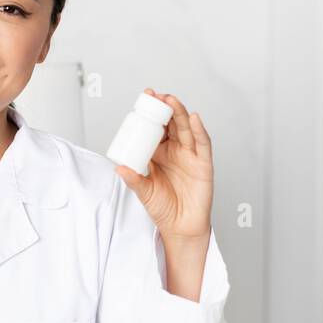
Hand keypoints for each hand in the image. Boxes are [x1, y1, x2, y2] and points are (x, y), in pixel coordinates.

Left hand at [114, 91, 213, 241]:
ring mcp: (190, 155)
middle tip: (156, 96)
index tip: (143, 98)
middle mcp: (175, 150)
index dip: (150, 112)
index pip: (155, 127)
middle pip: (172, 123)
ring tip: (171, 101)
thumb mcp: (143, 192)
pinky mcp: (203, 164)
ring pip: (186, 129)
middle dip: (165, 107)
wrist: (180, 227)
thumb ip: (134, 179)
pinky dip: (199, 130)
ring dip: (180, 113)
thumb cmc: (163, 208)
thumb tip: (118, 167)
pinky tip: (194, 118)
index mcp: (159, 153)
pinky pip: (203, 144)